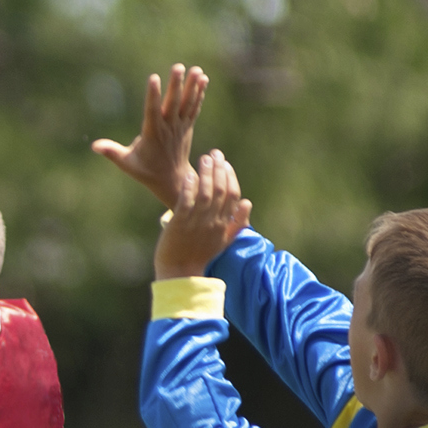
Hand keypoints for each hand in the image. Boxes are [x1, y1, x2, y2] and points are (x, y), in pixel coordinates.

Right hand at [91, 64, 209, 207]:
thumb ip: (112, 153)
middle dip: (176, 85)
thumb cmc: (146, 171)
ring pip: (187, 104)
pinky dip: (199, 94)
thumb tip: (94, 146)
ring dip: (192, 86)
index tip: (154, 79)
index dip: (153, 95)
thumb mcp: (127, 164)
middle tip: (178, 67)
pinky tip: (203, 79)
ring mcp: (180, 127)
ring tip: (197, 70)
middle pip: (173, 103)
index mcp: (153, 134)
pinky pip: (195, 108)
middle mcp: (169, 128)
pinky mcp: (188, 127)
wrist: (172, 180)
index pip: (152, 111)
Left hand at [155, 150, 250, 278]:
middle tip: (215, 154)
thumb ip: (237, 222)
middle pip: (221, 191)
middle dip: (219, 170)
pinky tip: (189, 175)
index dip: (230, 178)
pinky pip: (186, 202)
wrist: (180, 274)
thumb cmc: (199, 256)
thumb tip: (247, 202)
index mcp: (223, 225)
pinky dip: (189, 188)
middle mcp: (212, 222)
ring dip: (206, 174)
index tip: (226, 164)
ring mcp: (196, 223)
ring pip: (206, 194)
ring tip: (205, 158)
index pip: (233, 196)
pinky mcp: (180, 224)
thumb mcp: (223, 241)